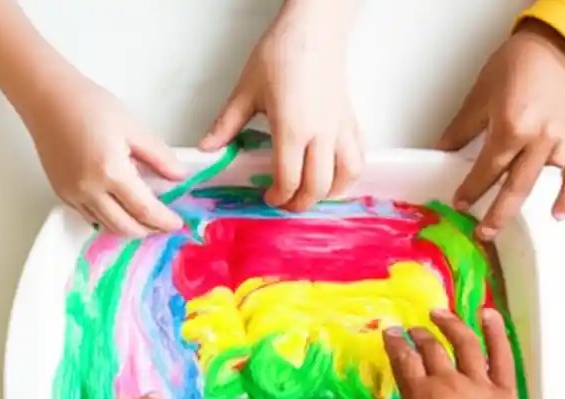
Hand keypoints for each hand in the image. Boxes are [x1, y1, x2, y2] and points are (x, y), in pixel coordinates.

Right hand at [24, 70, 184, 237]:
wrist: (48, 99)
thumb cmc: (90, 106)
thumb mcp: (133, 127)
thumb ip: (159, 156)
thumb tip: (180, 176)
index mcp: (111, 172)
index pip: (145, 210)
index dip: (164, 221)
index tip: (177, 223)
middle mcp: (90, 190)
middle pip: (125, 227)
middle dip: (148, 230)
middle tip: (163, 223)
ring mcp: (73, 195)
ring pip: (106, 226)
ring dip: (128, 228)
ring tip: (144, 217)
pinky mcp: (62, 193)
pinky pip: (90, 217)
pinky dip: (109, 219)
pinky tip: (119, 207)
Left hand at [199, 0, 361, 210]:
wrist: (314, 29)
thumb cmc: (282, 52)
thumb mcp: (247, 90)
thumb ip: (227, 124)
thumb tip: (207, 148)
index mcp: (292, 128)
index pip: (289, 179)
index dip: (278, 197)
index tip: (268, 198)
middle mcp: (321, 133)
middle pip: (317, 186)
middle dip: (301, 203)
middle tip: (286, 203)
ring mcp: (339, 128)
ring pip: (345, 175)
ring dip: (330, 193)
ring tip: (313, 194)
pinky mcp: (350, 120)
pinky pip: (358, 155)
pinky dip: (349, 173)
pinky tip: (336, 175)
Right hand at [317, 308, 537, 398]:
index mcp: (421, 396)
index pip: (403, 359)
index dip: (394, 343)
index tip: (389, 332)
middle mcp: (449, 381)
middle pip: (431, 349)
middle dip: (418, 335)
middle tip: (411, 329)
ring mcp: (480, 383)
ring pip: (464, 343)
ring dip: (450, 325)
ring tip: (439, 313)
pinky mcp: (505, 390)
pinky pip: (502, 354)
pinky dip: (496, 331)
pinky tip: (487, 314)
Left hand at [439, 19, 564, 240]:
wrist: (555, 47)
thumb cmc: (515, 66)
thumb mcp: (480, 96)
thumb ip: (462, 129)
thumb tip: (441, 152)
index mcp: (512, 127)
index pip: (488, 169)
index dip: (472, 189)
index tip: (460, 202)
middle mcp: (539, 139)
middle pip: (514, 187)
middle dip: (496, 214)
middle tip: (481, 234)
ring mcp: (562, 141)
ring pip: (540, 182)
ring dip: (521, 206)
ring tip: (504, 226)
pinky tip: (558, 214)